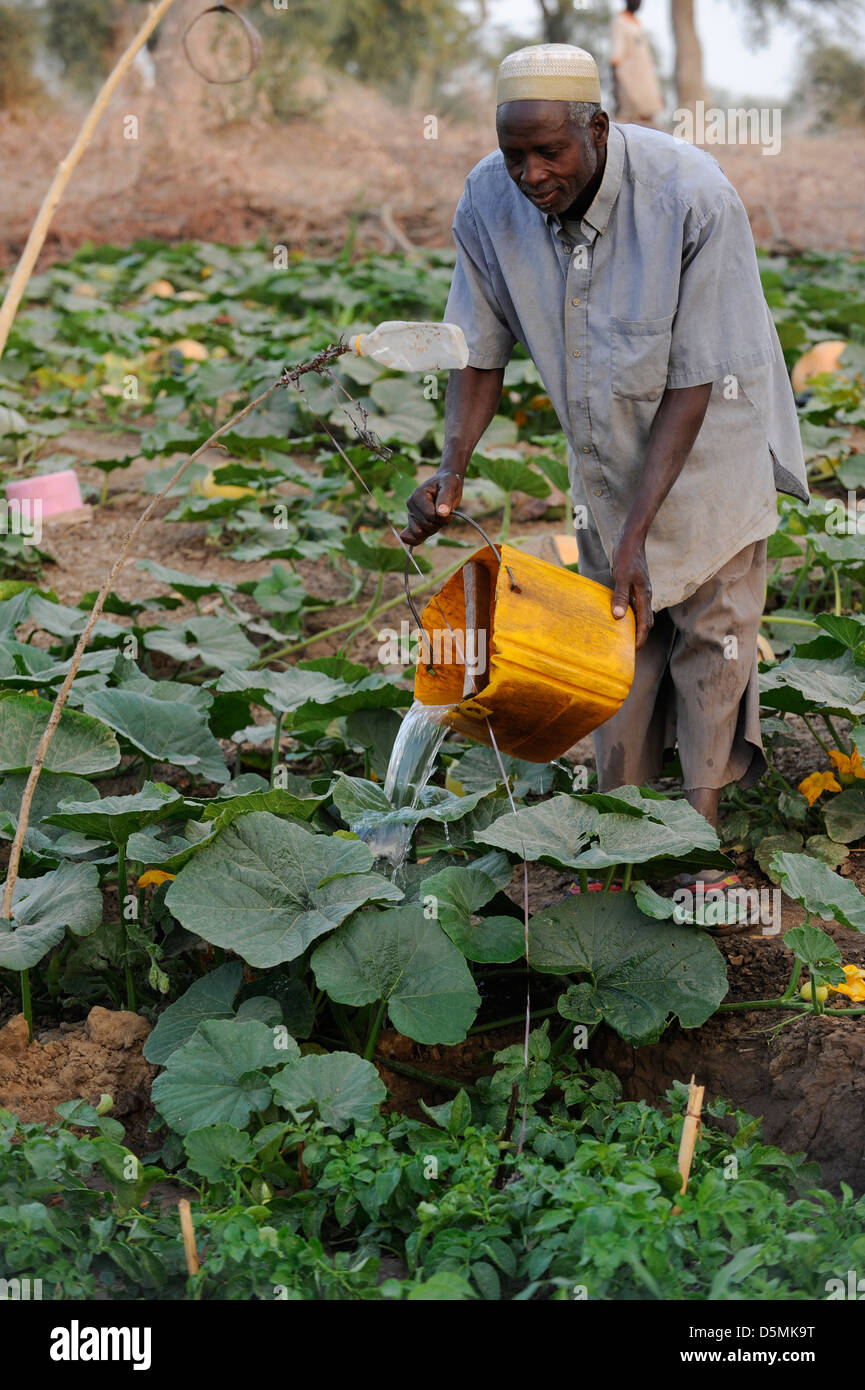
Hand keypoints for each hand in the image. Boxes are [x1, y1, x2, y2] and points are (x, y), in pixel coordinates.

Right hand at [399, 470, 462, 546]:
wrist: (445, 484)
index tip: (450, 510)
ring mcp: (411, 515)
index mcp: (417, 495)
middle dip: (439, 523)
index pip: (429, 515)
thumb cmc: (448, 482)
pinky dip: (417, 539)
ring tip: (439, 517)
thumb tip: (441, 513)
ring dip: (434, 528)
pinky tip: (420, 536)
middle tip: (446, 512)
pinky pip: (412, 537)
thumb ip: (446, 498)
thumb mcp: (450, 485)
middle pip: (426, 525)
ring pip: (421, 533)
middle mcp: (411, 505)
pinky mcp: (414, 522)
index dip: (443, 517)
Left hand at [611, 531, 652, 649]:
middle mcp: (645, 595)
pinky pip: (634, 605)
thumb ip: (620, 596)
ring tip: (623, 637)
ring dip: (635, 626)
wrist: (631, 539)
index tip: (633, 650)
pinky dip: (629, 614)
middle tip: (628, 649)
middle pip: (645, 621)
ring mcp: (640, 591)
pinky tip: (619, 617)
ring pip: (640, 614)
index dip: (640, 638)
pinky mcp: (634, 586)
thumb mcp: (622, 576)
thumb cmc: (627, 556)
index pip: (645, 623)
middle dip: (639, 636)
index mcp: (644, 595)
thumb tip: (618, 617)